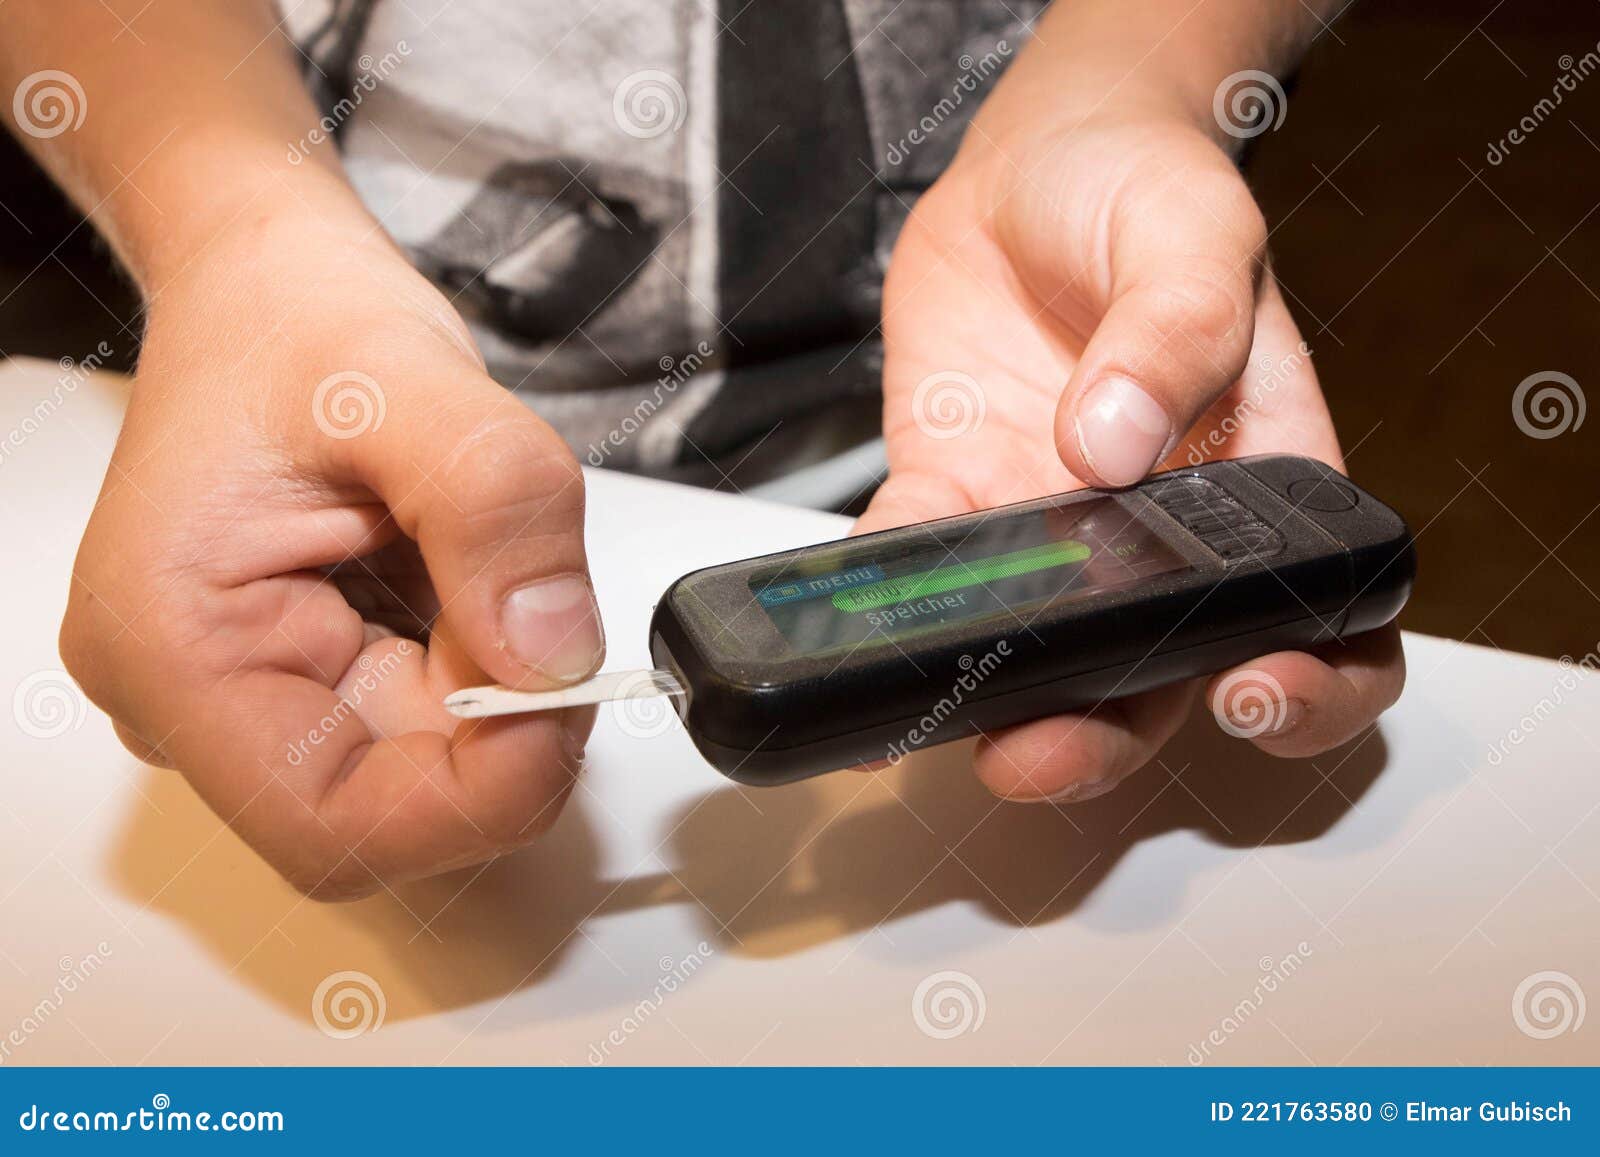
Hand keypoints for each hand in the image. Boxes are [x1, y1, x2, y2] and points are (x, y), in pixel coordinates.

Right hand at [60, 220, 603, 896]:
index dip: (473, 798)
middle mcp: (190, 697)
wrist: (265, 280)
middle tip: (543, 601)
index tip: (564, 699)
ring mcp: (245, 693)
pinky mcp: (298, 675)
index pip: (332, 827)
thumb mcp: (412, 383)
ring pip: (417, 769)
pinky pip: (416, 720)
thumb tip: (554, 655)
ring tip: (480, 560)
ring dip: (491, 687)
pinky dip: (477, 665)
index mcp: (173, 645)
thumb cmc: (292, 318)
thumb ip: (496, 511)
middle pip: (389, 808)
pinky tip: (463, 579)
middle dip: (498, 724)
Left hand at [859, 114, 1403, 801]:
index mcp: (1260, 482)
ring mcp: (1047, 524)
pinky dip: (876, 595)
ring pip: (1026, 650)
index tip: (1250, 691)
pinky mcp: (952, 489)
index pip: (1317, 622)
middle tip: (1042, 750)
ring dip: (979, 695)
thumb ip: (1174, 334)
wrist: (1037, 163)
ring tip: (924, 708)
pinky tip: (841, 619)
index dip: (1305, 688)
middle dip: (1099, 734)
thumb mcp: (1190, 237)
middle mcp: (1154, 532)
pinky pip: (912, 561)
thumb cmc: (1144, 193)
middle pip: (1151, 674)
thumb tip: (1113, 444)